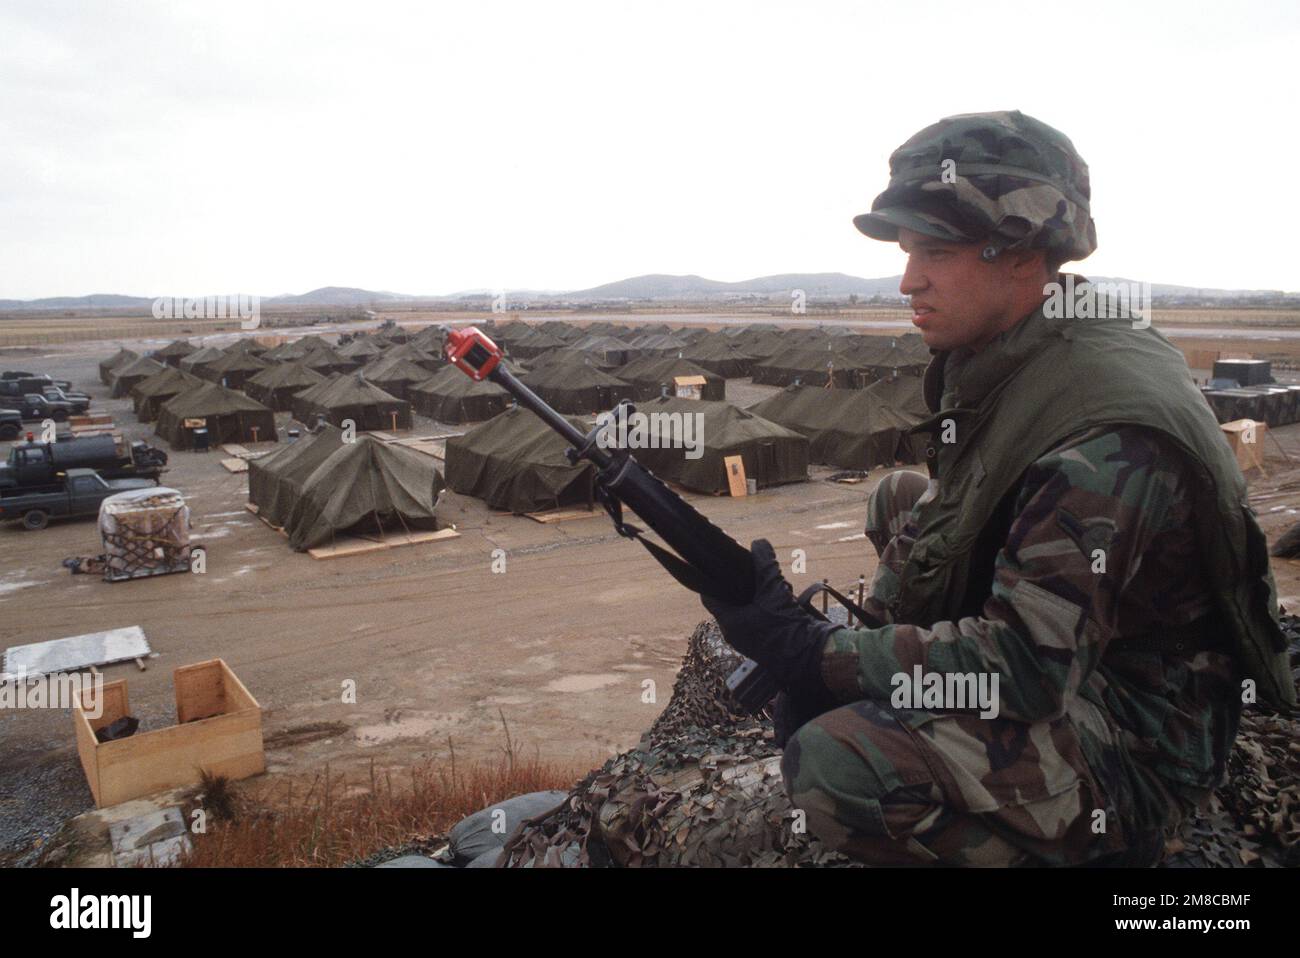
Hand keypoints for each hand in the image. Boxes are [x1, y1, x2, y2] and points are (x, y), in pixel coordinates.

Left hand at [701, 539, 837, 704]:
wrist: (813, 656)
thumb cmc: (788, 627)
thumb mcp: (775, 590)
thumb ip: (765, 564)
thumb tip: (759, 543)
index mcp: (729, 623)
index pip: (710, 596)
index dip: (715, 578)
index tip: (722, 565)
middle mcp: (735, 634)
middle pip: (731, 600)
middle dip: (745, 584)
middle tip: (756, 572)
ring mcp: (749, 641)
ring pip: (747, 608)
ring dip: (760, 595)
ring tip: (777, 587)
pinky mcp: (763, 643)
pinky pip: (759, 619)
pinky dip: (768, 607)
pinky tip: (784, 600)